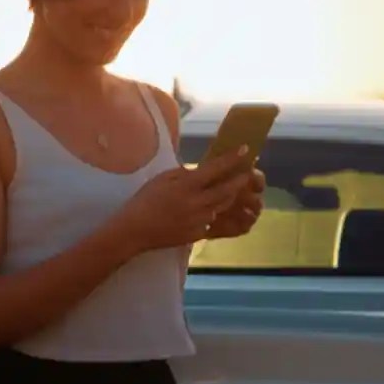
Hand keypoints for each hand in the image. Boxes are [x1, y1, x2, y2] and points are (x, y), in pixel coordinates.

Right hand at [114, 146, 253, 252]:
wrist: (136, 230)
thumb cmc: (145, 200)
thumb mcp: (162, 178)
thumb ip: (183, 173)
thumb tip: (199, 171)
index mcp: (187, 185)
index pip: (215, 169)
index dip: (231, 159)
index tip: (245, 150)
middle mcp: (197, 202)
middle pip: (227, 190)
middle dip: (239, 180)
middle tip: (247, 173)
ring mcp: (200, 220)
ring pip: (222, 205)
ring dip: (228, 196)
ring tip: (232, 188)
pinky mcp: (198, 234)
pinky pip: (211, 220)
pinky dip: (212, 212)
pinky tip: (208, 209)